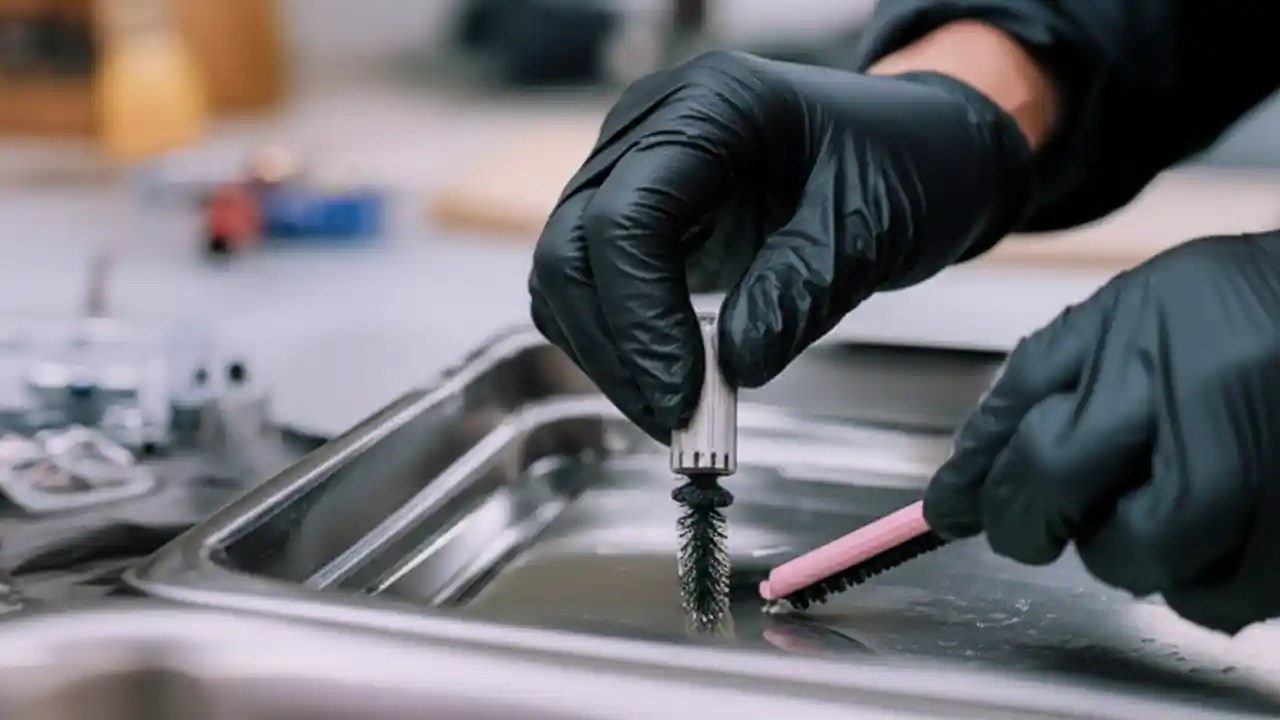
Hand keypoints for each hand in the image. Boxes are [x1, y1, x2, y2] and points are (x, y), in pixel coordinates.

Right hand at [528, 51, 1031, 440]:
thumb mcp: (870, 227)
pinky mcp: (637, 214)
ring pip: (567, 273)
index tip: (682, 393)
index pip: (625, 218)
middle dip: (615, 346)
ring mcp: (634, 169)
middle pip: (572, 245)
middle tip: (674, 417)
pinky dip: (618, 343)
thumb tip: (734, 369)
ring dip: (608, 355)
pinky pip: (593, 287)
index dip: (641, 318)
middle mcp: (651, 128)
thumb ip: (798, 293)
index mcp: (710, 107)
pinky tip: (667, 381)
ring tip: (675, 412)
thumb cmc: (906, 162)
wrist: (917, 149)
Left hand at [926, 233, 1279, 632]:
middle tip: (1070, 497)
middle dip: (1069, 530)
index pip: (1045, 469)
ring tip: (1161, 484)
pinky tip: (1209, 515)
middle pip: (1112, 547)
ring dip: (1140, 550)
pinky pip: (1226, 603)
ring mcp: (1278, 503)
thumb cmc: (1224, 306)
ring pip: (1168, 585)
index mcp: (1157, 371)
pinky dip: (1200, 573)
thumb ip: (1024, 393)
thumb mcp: (1113, 314)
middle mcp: (1226, 444)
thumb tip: (957, 489)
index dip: (997, 503)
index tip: (963, 511)